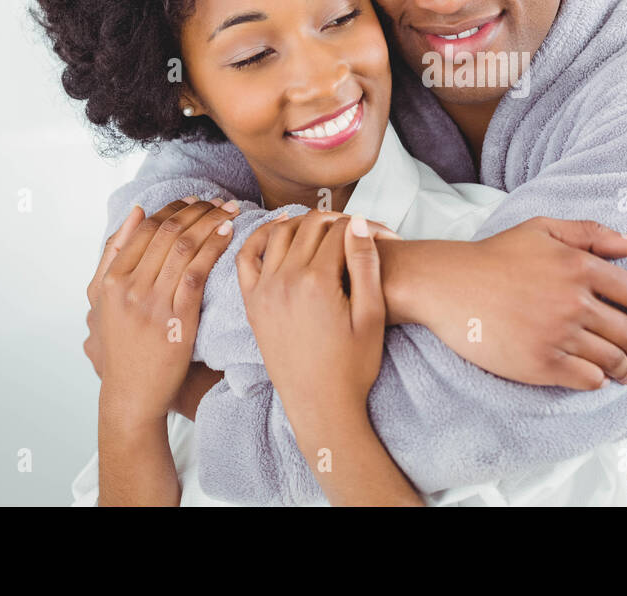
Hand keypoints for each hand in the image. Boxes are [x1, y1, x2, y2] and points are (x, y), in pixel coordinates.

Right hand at [96, 197, 239, 429]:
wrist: (132, 393)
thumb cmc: (122, 347)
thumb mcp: (103, 300)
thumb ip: (115, 255)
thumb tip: (136, 212)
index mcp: (110, 280)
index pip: (144, 229)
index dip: (173, 209)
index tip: (195, 200)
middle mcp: (129, 288)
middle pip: (167, 233)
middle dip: (197, 210)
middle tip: (220, 201)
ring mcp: (152, 304)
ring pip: (184, 248)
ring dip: (212, 222)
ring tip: (231, 211)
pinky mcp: (176, 320)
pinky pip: (198, 272)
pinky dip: (215, 248)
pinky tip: (229, 234)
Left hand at [237, 211, 386, 420]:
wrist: (321, 405)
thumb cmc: (354, 365)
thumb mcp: (371, 315)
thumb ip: (365, 264)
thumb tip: (356, 222)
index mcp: (318, 282)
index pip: (339, 230)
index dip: (363, 227)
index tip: (378, 233)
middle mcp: (286, 280)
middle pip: (309, 226)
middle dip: (335, 221)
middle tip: (353, 230)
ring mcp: (264, 290)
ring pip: (280, 233)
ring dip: (302, 222)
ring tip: (324, 228)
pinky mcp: (252, 303)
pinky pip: (248, 257)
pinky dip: (260, 237)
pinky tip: (278, 231)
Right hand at [398, 217, 626, 389]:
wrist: (448, 285)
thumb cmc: (496, 254)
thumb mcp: (544, 228)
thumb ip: (593, 234)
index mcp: (580, 266)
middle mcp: (575, 302)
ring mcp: (558, 335)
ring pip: (612, 360)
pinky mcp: (540, 364)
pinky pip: (586, 379)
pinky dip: (599, 380)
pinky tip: (598, 377)